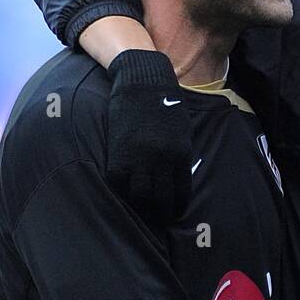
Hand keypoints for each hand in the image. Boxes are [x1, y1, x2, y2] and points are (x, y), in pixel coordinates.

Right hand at [106, 50, 192, 225]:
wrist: (142, 82)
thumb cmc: (164, 104)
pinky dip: (120, 190)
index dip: (177, 207)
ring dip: (140, 206)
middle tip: (157, 217)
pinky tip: (122, 192)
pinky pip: (118, 182)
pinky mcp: (119, 153)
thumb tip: (175, 179)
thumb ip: (178, 156)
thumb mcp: (181, 132)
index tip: (174, 213)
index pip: (181, 193)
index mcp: (180, 156)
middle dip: (160, 213)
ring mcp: (139, 158)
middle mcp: (161, 162)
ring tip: (140, 208)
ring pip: (139, 195)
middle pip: (161, 200)